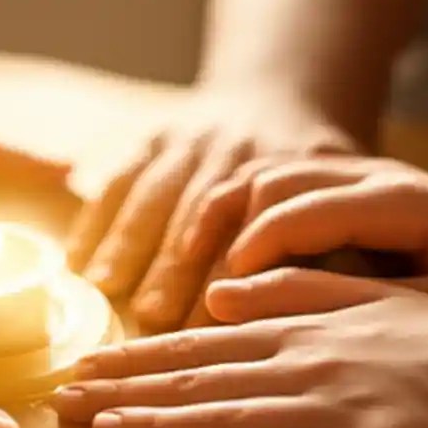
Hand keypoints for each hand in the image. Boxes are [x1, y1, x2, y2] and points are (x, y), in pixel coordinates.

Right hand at [66, 88, 355, 330]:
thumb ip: (338, 255)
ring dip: (127, 239)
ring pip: (157, 191)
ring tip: (105, 286)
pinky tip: (76, 260)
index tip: (214, 330)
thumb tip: (315, 318)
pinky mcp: (155, 136)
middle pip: (203, 210)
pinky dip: (96, 216)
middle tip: (152, 315)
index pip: (261, 231)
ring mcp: (194, 139)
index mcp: (294, 173)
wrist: (281, 97)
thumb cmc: (318, 185)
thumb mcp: (351, 207)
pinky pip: (122, 176)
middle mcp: (242, 149)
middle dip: (175, 264)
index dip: (235, 278)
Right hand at [198, 156, 427, 311]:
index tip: (215, 299)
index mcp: (401, 198)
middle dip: (220, 232)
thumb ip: (351, 304)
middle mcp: (376, 178)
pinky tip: (213, 257)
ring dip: (220, 219)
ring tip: (184, 266)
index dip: (247, 251)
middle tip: (194, 292)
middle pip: (270, 180)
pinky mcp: (357, 205)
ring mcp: (364, 185)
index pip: (297, 207)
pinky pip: (282, 197)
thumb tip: (266, 311)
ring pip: (267, 178)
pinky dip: (240, 221)